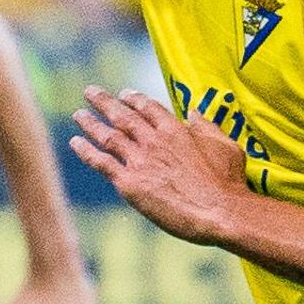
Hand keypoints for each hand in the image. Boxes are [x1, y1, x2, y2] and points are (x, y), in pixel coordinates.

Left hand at [69, 86, 252, 246]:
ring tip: (78, 115)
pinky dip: (85, 150)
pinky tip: (75, 142)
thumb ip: (206, 126)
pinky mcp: (129, 183)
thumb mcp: (225, 145)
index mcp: (176, 129)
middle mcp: (153, 140)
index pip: (148, 107)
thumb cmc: (228, 182)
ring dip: (90, 123)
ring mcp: (140, 160)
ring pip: (108, 136)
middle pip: (123, 116)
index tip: (124, 93)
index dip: (134, 99)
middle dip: (104, 102)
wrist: (220, 211)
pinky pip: (101, 162)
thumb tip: (194, 111)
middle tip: (90, 92)